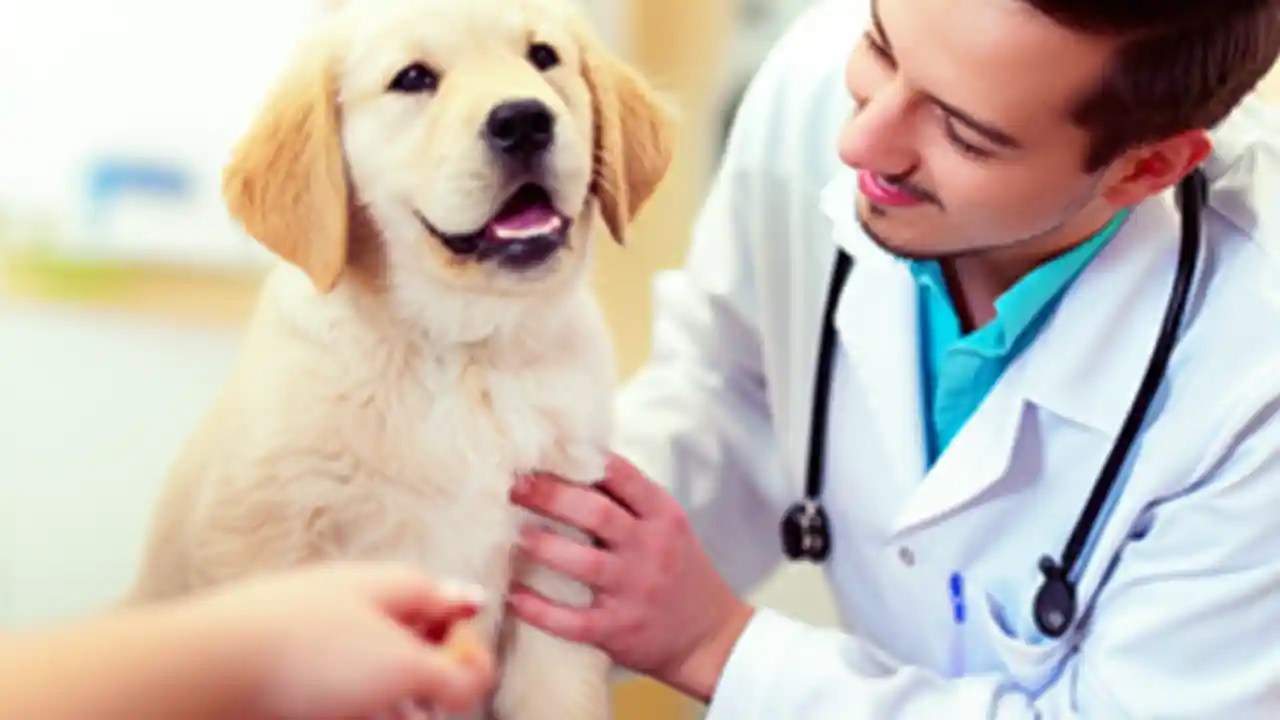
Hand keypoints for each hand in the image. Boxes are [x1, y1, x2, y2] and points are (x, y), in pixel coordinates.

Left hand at [187, 562, 495, 718]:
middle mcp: (349, 604)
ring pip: (367, 672)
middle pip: (406, 639)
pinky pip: (330, 693)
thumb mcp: (404, 666)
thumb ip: (453, 672)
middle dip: (428, 679)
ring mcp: (311, 638)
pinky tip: (352, 718)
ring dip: (393, 702)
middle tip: (437, 709)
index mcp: (386, 586)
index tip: (474, 677)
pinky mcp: (281, 675)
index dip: (465, 636)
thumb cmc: (307, 653)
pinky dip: (353, 707)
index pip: (443, 598)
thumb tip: (478, 675)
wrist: (208, 670)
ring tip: (401, 717)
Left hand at [507, 454, 754, 702]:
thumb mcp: (667, 526)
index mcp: (663, 516)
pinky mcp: (618, 629)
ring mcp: (634, 591)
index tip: (546, 452)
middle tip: (516, 487)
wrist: (709, 636)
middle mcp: (650, 549)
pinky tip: (514, 595)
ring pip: (583, 564)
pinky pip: (571, 620)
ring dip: (544, 546)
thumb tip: (572, 465)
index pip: (623, 476)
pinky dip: (538, 609)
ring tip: (516, 535)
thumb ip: (629, 501)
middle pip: (596, 514)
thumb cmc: (678, 571)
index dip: (582, 460)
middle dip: (550, 496)